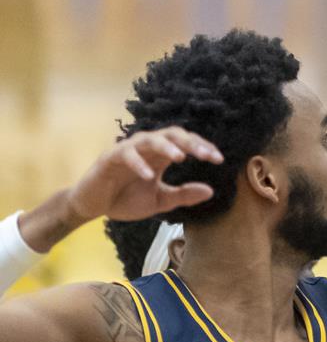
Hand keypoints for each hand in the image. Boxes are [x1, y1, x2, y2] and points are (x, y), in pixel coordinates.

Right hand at [69, 128, 221, 224]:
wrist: (93, 207)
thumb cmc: (125, 200)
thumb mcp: (160, 201)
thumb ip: (183, 195)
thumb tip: (211, 191)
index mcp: (161, 156)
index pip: (186, 143)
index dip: (203, 147)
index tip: (218, 159)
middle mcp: (147, 149)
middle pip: (172, 135)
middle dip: (190, 143)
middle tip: (206, 155)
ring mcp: (128, 151)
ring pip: (149, 139)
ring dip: (166, 146)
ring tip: (180, 157)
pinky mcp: (109, 158)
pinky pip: (125, 155)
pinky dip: (137, 164)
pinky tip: (148, 175)